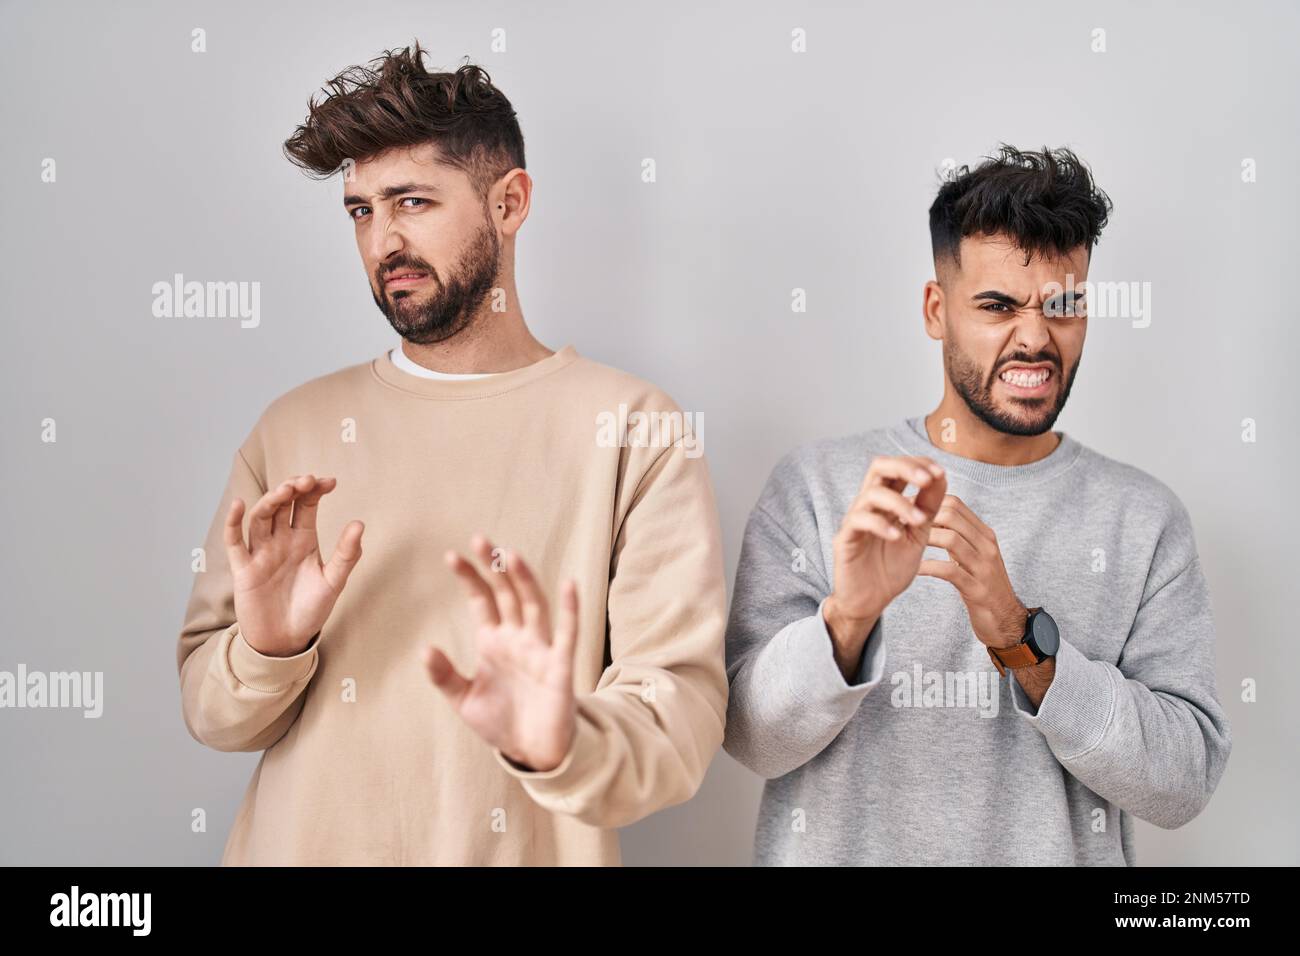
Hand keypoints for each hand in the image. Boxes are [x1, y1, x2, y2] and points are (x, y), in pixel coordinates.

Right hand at [224, 474, 364, 657]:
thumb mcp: (334, 581)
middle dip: (293, 488)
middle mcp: (281, 540)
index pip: (306, 505)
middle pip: (282, 504)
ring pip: (261, 517)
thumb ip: (347, 555)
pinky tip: (240, 504)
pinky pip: (235, 542)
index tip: (329, 481)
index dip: (315, 490)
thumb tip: (359, 524)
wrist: (287, 640)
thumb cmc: (311, 610)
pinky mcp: (243, 569)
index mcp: (304, 539)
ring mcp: (261, 552)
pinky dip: (234, 522)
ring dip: (271, 500)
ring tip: (285, 490)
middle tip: (307, 481)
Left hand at [425, 535, 578, 771]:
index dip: (469, 578)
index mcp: (493, 641)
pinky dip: (570, 610)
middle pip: (506, 593)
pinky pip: (567, 633)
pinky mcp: (560, 665)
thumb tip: (423, 649)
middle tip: (480, 539)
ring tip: (510, 555)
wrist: (532, 752)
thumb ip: (445, 675)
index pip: (482, 600)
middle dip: (494, 567)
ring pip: (532, 605)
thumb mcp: (464, 699)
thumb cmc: (501, 722)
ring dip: (523, 580)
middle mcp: (517, 637)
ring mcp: (540, 648)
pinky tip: (568, 585)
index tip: (451, 556)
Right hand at [825, 455, 946, 675]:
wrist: (871, 600)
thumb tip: (942, 476)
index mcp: (887, 500)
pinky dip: (881, 525)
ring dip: (900, 503)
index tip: (941, 473)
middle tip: (928, 479)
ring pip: (871, 494)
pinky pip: (859, 521)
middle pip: (879, 466)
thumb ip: (928, 507)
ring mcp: (854, 520)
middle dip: (905, 468)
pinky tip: (898, 536)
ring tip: (919, 520)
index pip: (898, 468)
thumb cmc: (892, 567)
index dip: (919, 464)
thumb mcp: (918, 534)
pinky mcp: (844, 539)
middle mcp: (868, 505)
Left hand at [917, 495, 1026, 648]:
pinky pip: (950, 571)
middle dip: (922, 517)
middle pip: (952, 516)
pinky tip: (914, 569)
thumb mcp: (973, 555)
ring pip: (952, 539)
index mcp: (984, 534)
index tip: (905, 512)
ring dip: (924, 538)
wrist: (1006, 620)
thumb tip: (931, 515)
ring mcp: (984, 567)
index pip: (955, 504)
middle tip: (899, 525)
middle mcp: (986, 546)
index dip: (927, 502)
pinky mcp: (978, 589)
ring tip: (903, 542)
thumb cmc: (981, 584)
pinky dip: (929, 567)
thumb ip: (958, 536)